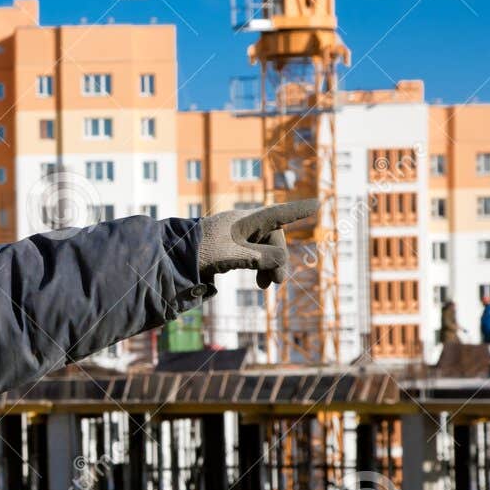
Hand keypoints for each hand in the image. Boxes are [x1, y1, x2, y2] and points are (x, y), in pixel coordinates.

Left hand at [196, 199, 318, 288]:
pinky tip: (258, 280)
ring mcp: (235, 234)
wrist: (171, 257)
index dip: (299, 211)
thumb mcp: (233, 256)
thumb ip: (261, 258)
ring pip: (263, 247)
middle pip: (273, 237)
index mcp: (246, 220)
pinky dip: (258, 266)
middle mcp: (243, 224)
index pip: (279, 214)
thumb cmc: (200, 251)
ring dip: (269, 265)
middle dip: (279, 259)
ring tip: (265, 286)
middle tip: (276, 284)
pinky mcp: (228, 246)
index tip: (318, 203)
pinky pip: (252, 253)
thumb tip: (282, 259)